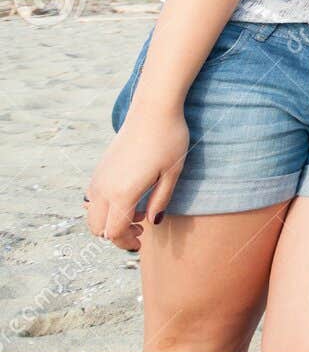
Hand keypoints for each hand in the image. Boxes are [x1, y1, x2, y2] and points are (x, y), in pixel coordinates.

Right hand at [85, 109, 188, 250]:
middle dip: (116, 235)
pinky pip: (92, 198)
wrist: (153, 109)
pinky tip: (128, 197)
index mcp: (122, 193)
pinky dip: (104, 207)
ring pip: (91, 214)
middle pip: (97, 228)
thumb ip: (160, 201)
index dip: (127, 242)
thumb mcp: (172, 173)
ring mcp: (98, 178)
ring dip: (109, 221)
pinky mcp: (98, 169)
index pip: (114, 232)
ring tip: (137, 211)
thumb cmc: (169, 140)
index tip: (143, 240)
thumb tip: (152, 223)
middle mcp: (104, 188)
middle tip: (141, 228)